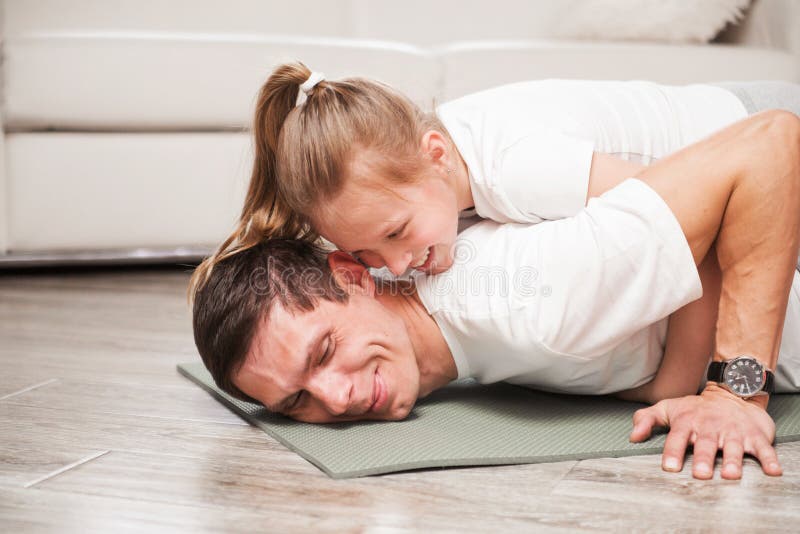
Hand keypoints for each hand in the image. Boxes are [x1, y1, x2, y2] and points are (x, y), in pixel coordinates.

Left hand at [629, 383, 780, 478]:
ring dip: (732, 460)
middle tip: (700, 475)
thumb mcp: (668, 408)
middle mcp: (710, 427)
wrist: (733, 394)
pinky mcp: (755, 436)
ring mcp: (733, 431)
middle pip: (705, 445)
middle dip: (703, 459)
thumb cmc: (696, 409)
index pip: (677, 437)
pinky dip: (769, 459)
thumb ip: (647, 420)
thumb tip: (632, 436)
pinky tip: (772, 471)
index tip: (669, 468)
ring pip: (732, 447)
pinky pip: (763, 448)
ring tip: (730, 474)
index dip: (672, 452)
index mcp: (688, 422)